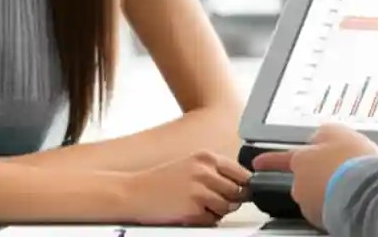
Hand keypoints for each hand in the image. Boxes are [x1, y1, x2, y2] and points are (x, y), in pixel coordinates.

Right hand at [124, 150, 251, 226]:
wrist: (134, 192)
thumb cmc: (161, 181)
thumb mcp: (191, 165)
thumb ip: (215, 171)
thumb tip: (243, 185)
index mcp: (206, 157)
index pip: (242, 173)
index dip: (243, 185)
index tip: (240, 191)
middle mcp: (205, 171)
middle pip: (238, 192)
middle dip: (230, 200)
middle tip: (211, 200)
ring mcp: (200, 190)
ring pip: (228, 207)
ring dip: (217, 211)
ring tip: (198, 205)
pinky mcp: (193, 209)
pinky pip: (213, 220)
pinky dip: (205, 220)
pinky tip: (190, 212)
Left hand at [252, 124, 377, 228]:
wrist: (367, 192)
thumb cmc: (354, 161)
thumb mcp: (338, 133)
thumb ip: (323, 135)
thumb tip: (317, 140)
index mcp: (301, 160)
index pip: (280, 159)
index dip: (269, 160)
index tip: (256, 163)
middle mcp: (300, 184)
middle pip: (305, 180)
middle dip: (319, 177)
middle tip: (341, 173)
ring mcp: (310, 204)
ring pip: (317, 196)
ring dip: (329, 191)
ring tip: (352, 186)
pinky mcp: (322, 221)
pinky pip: (328, 209)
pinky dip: (337, 205)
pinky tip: (352, 198)